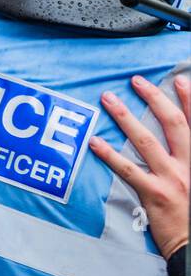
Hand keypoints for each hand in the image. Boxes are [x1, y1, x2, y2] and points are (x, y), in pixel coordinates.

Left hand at [89, 74, 189, 259]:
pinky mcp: (153, 195)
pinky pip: (127, 170)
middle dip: (155, 98)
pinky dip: (109, 154)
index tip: (179, 80)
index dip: (190, 100)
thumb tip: (178, 137)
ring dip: (125, 117)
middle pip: (174, 124)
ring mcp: (172, 179)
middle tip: (136, 81)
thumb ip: (189, 157)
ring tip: (109, 99)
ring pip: (146, 141)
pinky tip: (95, 142)